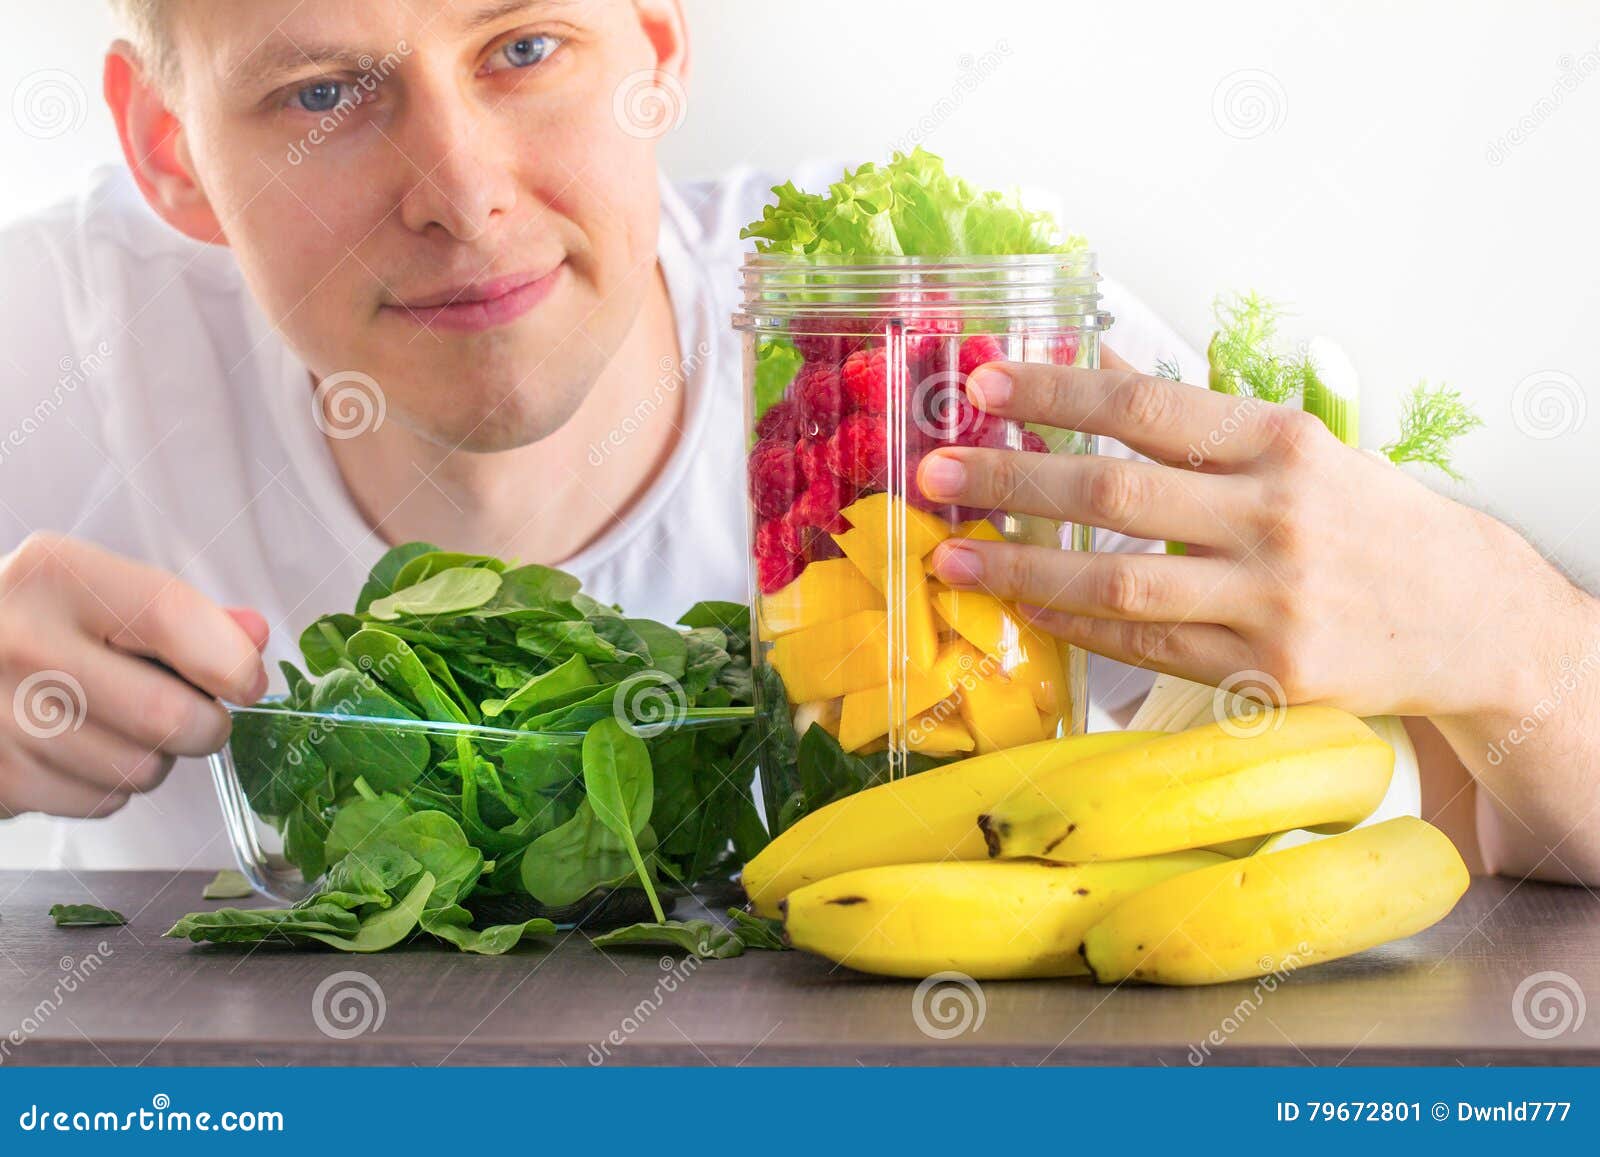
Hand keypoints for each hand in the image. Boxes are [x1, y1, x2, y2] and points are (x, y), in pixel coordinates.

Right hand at [0, 533, 268, 818]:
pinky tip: (83, 749)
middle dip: (206, 725)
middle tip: (196, 714)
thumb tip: (252, 636)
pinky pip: (102, 802)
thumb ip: (180, 613)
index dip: (232, 661)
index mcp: (57, 577)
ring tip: (122, 724)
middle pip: (167, 715)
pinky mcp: (0, 779)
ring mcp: (4, 717)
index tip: (247, 682)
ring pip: (142, 770)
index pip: (173, 618)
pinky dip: (111, 785)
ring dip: (156, 757)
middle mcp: (22, 643)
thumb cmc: (36, 624)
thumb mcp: (96, 592)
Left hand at [918, 351, 1567, 719]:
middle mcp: (1276, 516)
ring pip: (1117, 583)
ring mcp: (1270, 600)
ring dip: (1021, 572)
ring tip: (952, 559)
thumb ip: (1193, 411)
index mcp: (1281, 442)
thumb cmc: (1370, 520)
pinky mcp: (1266, 671)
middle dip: (1011, 482)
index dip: (1054, 394)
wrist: (1470, 618)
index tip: (984, 387)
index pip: (1144, 407)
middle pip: (1112, 495)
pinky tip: (1025, 608)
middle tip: (936, 475)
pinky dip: (1077, 627)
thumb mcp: (1298, 445)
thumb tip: (1095, 359)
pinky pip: (1146, 646)